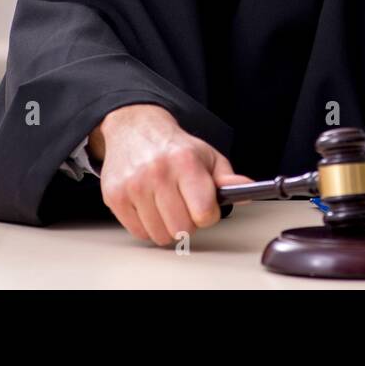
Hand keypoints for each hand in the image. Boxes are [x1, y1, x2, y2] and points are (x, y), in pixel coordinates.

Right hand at [93, 104, 252, 245]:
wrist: (135, 130)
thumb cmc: (175, 148)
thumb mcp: (207, 156)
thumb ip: (227, 178)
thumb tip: (249, 190)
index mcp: (185, 162)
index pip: (204, 213)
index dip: (208, 214)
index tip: (204, 206)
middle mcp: (157, 172)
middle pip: (182, 229)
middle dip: (188, 223)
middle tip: (184, 206)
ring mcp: (134, 185)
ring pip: (159, 235)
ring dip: (167, 227)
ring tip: (167, 205)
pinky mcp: (115, 196)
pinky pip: (138, 233)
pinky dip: (147, 226)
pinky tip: (150, 206)